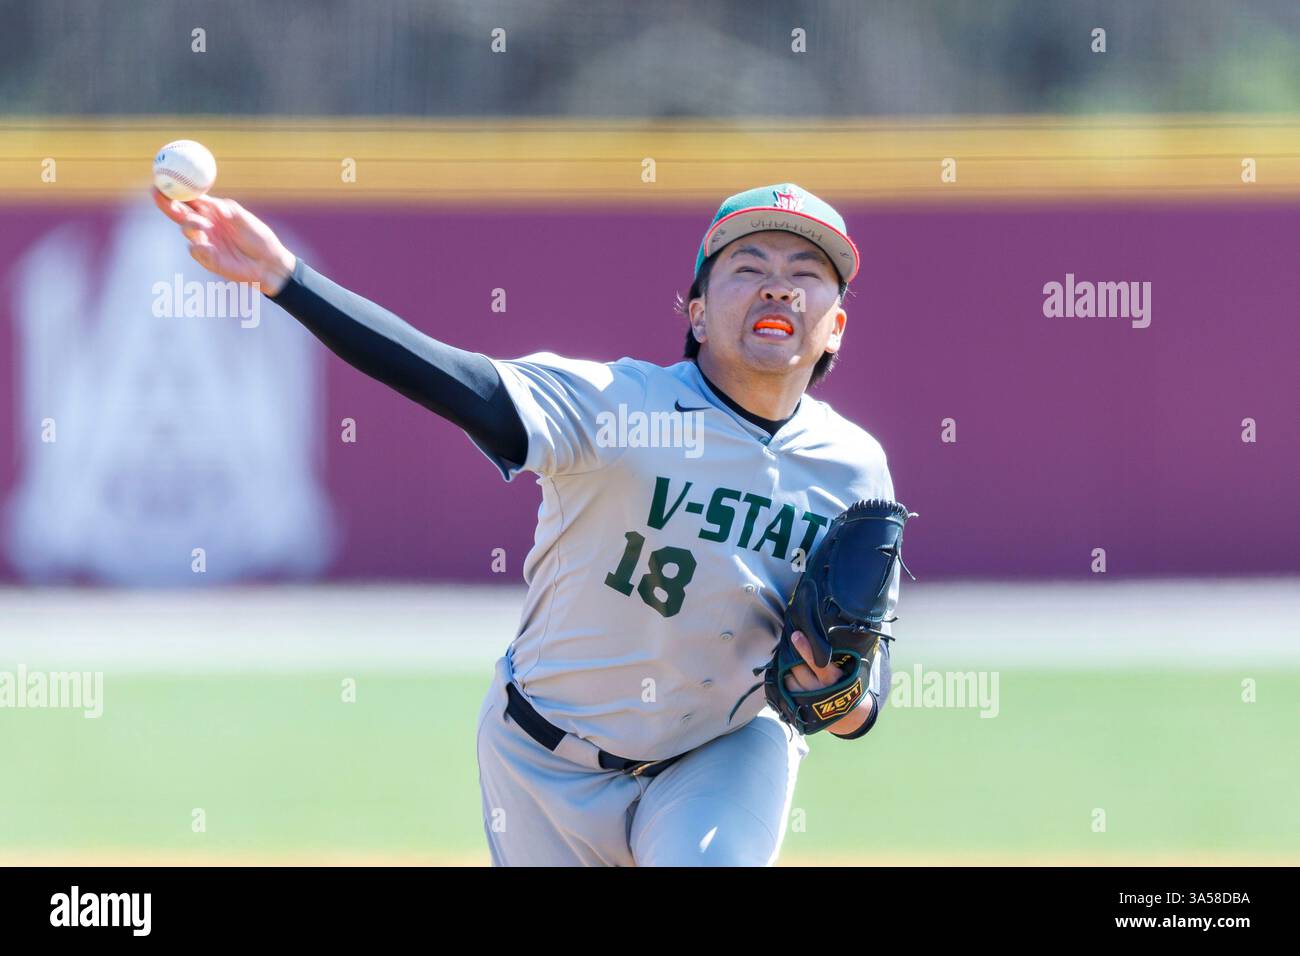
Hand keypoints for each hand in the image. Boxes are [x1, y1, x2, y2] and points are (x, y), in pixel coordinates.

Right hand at [152, 188, 296, 294]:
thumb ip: (229, 211)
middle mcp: (205, 225)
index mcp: (213, 212)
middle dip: (165, 202)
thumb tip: (212, 203)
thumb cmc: (259, 237)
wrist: (270, 263)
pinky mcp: (208, 259)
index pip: (189, 198)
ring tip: (204, 225)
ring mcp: (205, 241)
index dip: (175, 189)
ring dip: (190, 224)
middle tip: (157, 192)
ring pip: (186, 229)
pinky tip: (207, 247)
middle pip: (179, 212)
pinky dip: (198, 247)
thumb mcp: (245, 219)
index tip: (164, 178)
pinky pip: (195, 251)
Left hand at [784, 630, 872, 736]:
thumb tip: (824, 630)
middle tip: (791, 642)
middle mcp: (819, 691)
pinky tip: (787, 673)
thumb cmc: (847, 684)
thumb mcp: (847, 670)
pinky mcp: (797, 707)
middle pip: (797, 668)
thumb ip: (837, 655)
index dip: (805, 648)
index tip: (796, 635)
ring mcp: (806, 701)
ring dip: (786, 667)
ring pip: (788, 678)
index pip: (817, 662)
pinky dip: (783, 679)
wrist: (848, 716)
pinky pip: (783, 689)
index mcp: (833, 680)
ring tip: (791, 660)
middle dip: (792, 655)